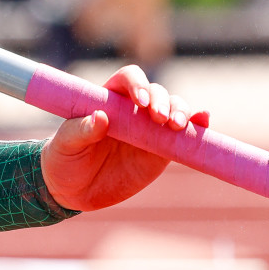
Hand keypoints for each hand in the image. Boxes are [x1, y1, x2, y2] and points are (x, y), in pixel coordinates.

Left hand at [40, 65, 209, 211]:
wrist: (73, 190)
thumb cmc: (63, 158)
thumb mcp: (65, 144)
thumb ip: (80, 129)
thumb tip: (101, 116)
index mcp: (107, 98)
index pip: (128, 79)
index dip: (137, 85)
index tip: (139, 103)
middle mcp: (132, 109)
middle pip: (156, 92)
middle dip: (163, 100)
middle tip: (159, 119)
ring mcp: (150, 129)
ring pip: (174, 109)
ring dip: (182, 111)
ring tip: (177, 126)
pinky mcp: (163, 151)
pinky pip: (183, 136)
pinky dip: (198, 126)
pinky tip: (204, 121)